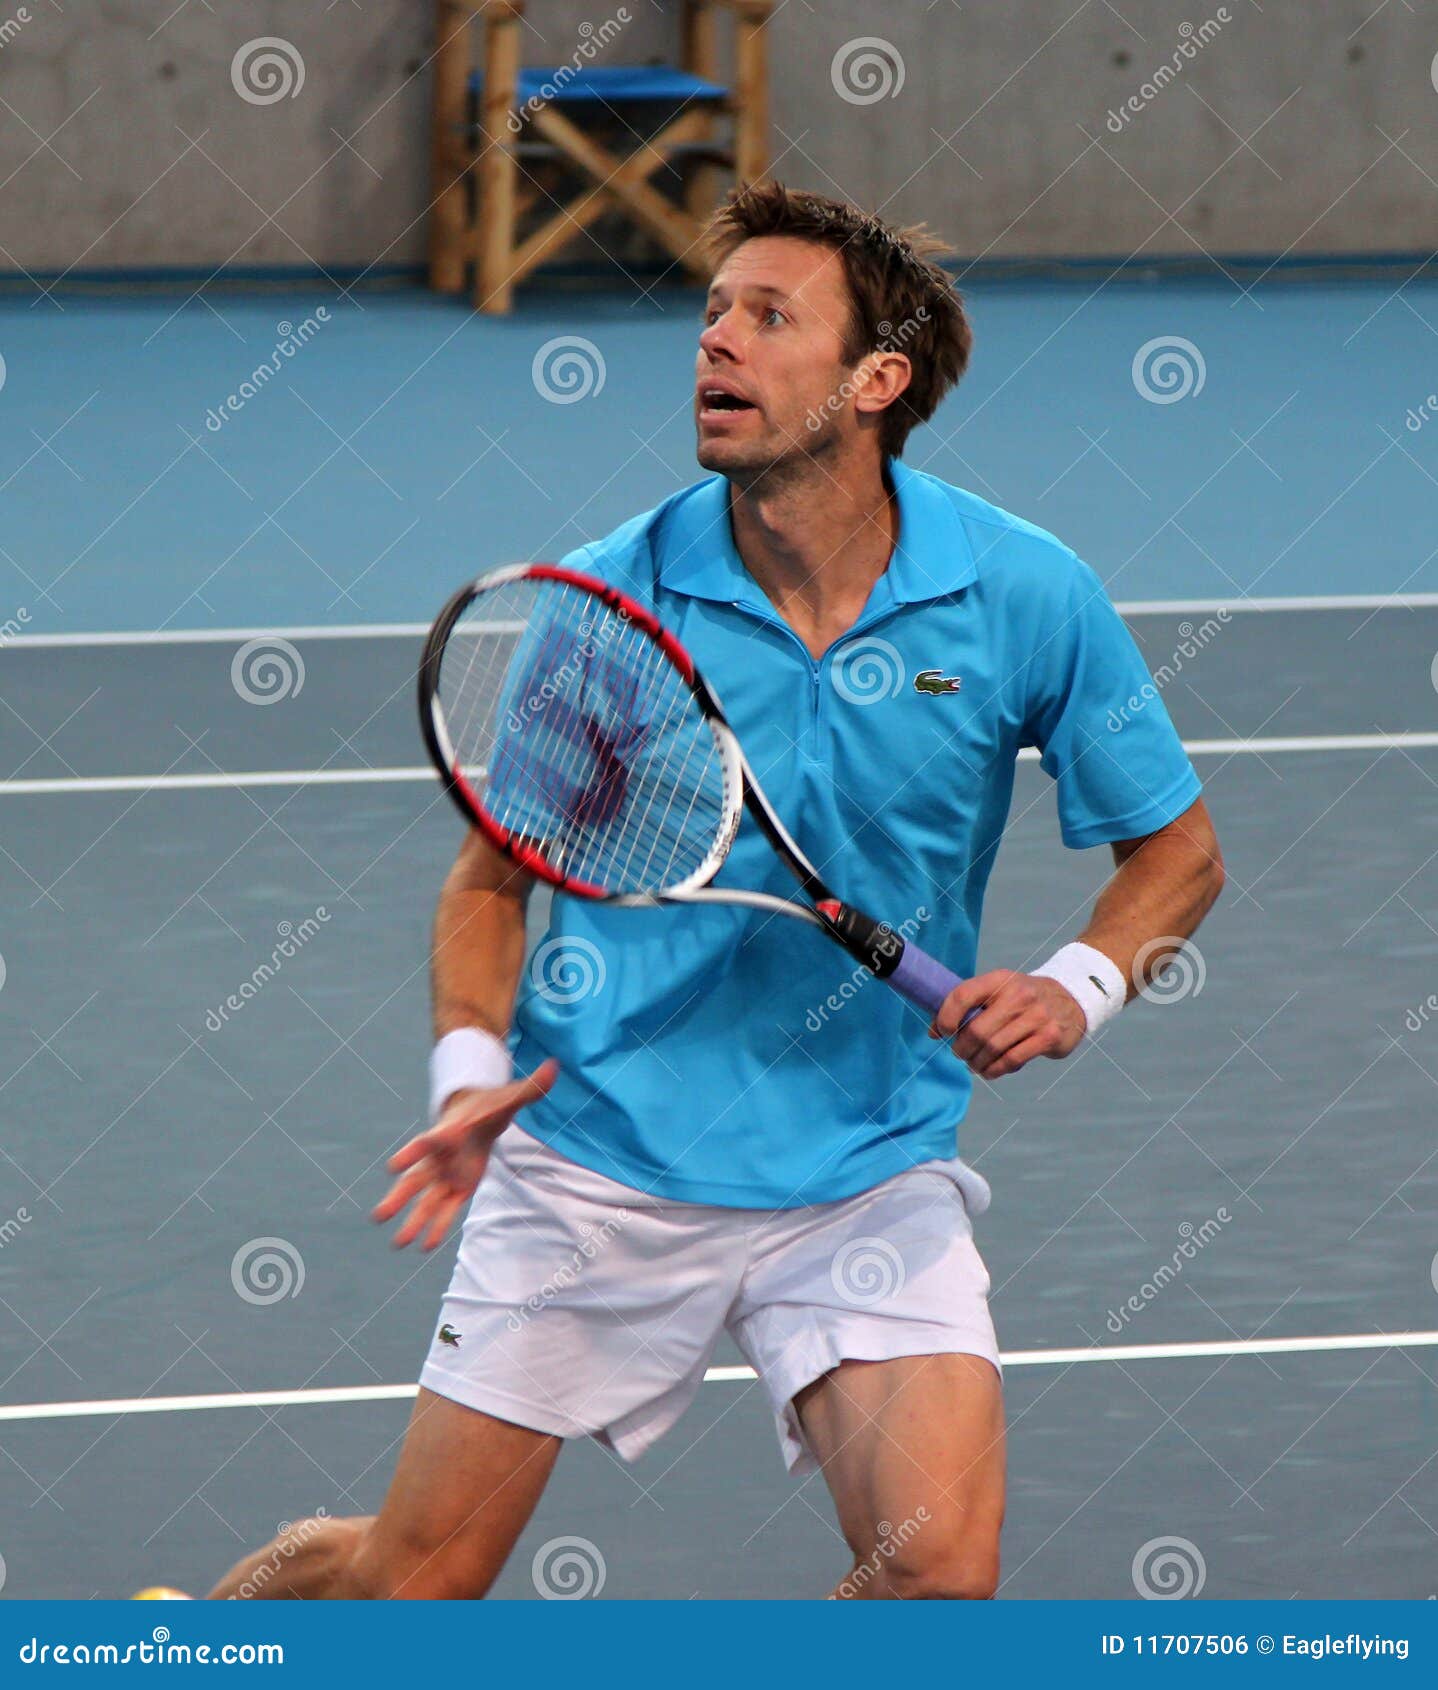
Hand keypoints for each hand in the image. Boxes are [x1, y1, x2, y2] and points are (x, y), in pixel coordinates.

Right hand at [372, 1059, 558, 1249]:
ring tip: (398, 1243)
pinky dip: (437, 1226)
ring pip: (425, 1199)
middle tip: (378, 1216)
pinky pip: (445, 1209)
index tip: (392, 1165)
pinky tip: (426, 1246)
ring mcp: (446, 1174)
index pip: (428, 1142)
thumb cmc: (490, 1104)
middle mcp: (441, 1156)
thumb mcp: (510, 1097)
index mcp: (449, 1132)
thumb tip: (554, 1067)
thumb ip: (530, 1088)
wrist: (479, 1114)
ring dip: (413, 1221)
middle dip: (399, 1197)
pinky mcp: (458, 1187)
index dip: (412, 1153)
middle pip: (415, 1178)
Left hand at [930, 971, 1085, 1079]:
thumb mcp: (998, 992)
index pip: (962, 994)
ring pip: (993, 1048)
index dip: (945, 1016)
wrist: (1072, 999)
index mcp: (1000, 979)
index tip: (942, 1031)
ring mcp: (1037, 1016)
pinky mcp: (1049, 1037)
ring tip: (973, 1064)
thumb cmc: (1023, 1000)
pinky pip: (1012, 1060)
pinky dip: (994, 1070)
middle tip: (960, 1053)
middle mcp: (1019, 995)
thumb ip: (967, 1007)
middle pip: (976, 1030)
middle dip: (961, 1048)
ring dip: (976, 1062)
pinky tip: (988, 1070)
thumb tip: (932, 1032)